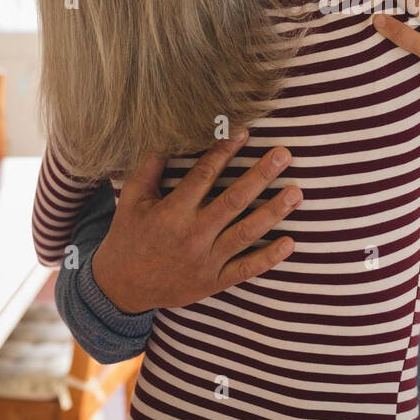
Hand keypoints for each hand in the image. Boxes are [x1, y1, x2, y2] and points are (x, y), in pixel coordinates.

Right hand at [91, 130, 300, 312]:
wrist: (122, 287)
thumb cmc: (129, 236)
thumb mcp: (133, 199)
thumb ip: (150, 167)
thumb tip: (165, 133)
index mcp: (172, 212)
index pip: (204, 175)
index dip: (225, 151)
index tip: (245, 132)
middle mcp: (192, 235)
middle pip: (233, 201)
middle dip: (260, 176)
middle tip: (284, 156)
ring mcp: (205, 260)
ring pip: (246, 233)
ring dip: (273, 212)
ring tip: (297, 193)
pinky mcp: (214, 281)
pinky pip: (246, 269)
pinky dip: (269, 257)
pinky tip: (289, 242)